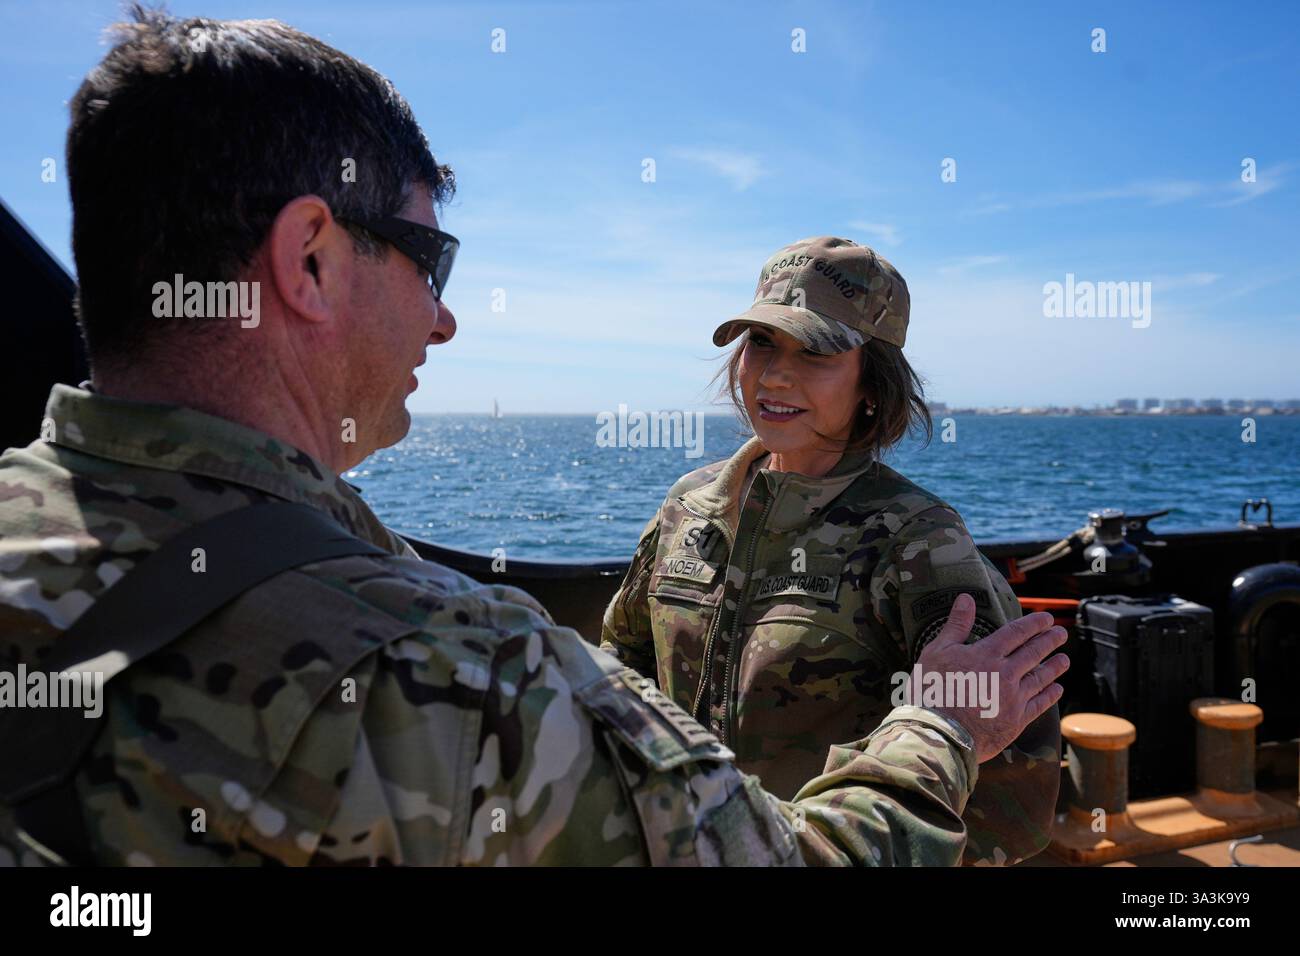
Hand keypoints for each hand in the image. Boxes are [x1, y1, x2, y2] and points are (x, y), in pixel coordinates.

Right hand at [914, 593, 1067, 762]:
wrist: (940, 733)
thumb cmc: (932, 690)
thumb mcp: (936, 652)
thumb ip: (956, 625)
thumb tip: (966, 599)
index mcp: (986, 654)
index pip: (1016, 633)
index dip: (1033, 624)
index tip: (1046, 618)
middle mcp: (1005, 673)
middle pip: (1034, 653)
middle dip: (1050, 641)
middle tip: (1061, 634)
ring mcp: (1014, 698)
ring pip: (1041, 678)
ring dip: (1055, 667)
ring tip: (1064, 659)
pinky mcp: (1016, 720)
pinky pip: (1039, 704)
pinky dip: (1050, 695)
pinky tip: (1057, 689)